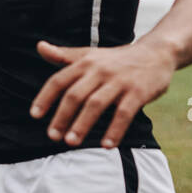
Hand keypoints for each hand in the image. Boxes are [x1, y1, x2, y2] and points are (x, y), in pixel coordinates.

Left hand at [29, 39, 176, 147]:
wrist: (156, 53)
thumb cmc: (115, 59)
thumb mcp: (89, 54)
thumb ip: (63, 55)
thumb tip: (39, 46)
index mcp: (85, 62)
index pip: (59, 81)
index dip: (45, 97)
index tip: (35, 115)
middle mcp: (99, 70)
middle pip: (75, 95)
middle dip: (62, 116)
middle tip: (52, 136)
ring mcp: (119, 81)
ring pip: (96, 104)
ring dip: (82, 124)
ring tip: (71, 142)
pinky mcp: (138, 92)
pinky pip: (124, 113)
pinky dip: (114, 130)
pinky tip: (106, 145)